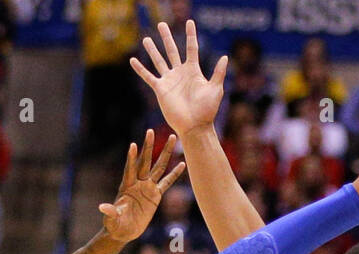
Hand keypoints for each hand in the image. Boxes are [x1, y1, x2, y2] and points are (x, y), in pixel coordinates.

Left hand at [99, 131, 185, 242]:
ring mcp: (148, 187)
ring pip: (158, 167)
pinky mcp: (155, 195)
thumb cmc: (115, 224)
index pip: (129, 169)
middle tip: (150, 131)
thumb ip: (110, 212)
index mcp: (127, 186)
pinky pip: (167, 183)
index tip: (133, 145)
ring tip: (173, 138)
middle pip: (145, 162)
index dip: (131, 158)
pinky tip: (182, 164)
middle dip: (148, 147)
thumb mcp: (112, 219)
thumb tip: (102, 208)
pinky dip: (174, 174)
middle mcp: (138, 183)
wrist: (123, 231)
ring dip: (165, 153)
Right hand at [131, 20, 228, 138]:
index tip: (189, 22)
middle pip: (172, 50)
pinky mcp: (161, 90)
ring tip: (146, 38)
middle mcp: (180, 73)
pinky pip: (149, 77)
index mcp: (193, 70)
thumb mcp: (215, 89)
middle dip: (167, 37)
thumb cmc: (207, 110)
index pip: (191, 48)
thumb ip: (218, 73)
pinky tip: (132, 60)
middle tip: (161, 24)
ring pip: (159, 61)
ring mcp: (169, 81)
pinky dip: (140, 69)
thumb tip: (225, 57)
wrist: (194, 126)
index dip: (191, 35)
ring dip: (152, 50)